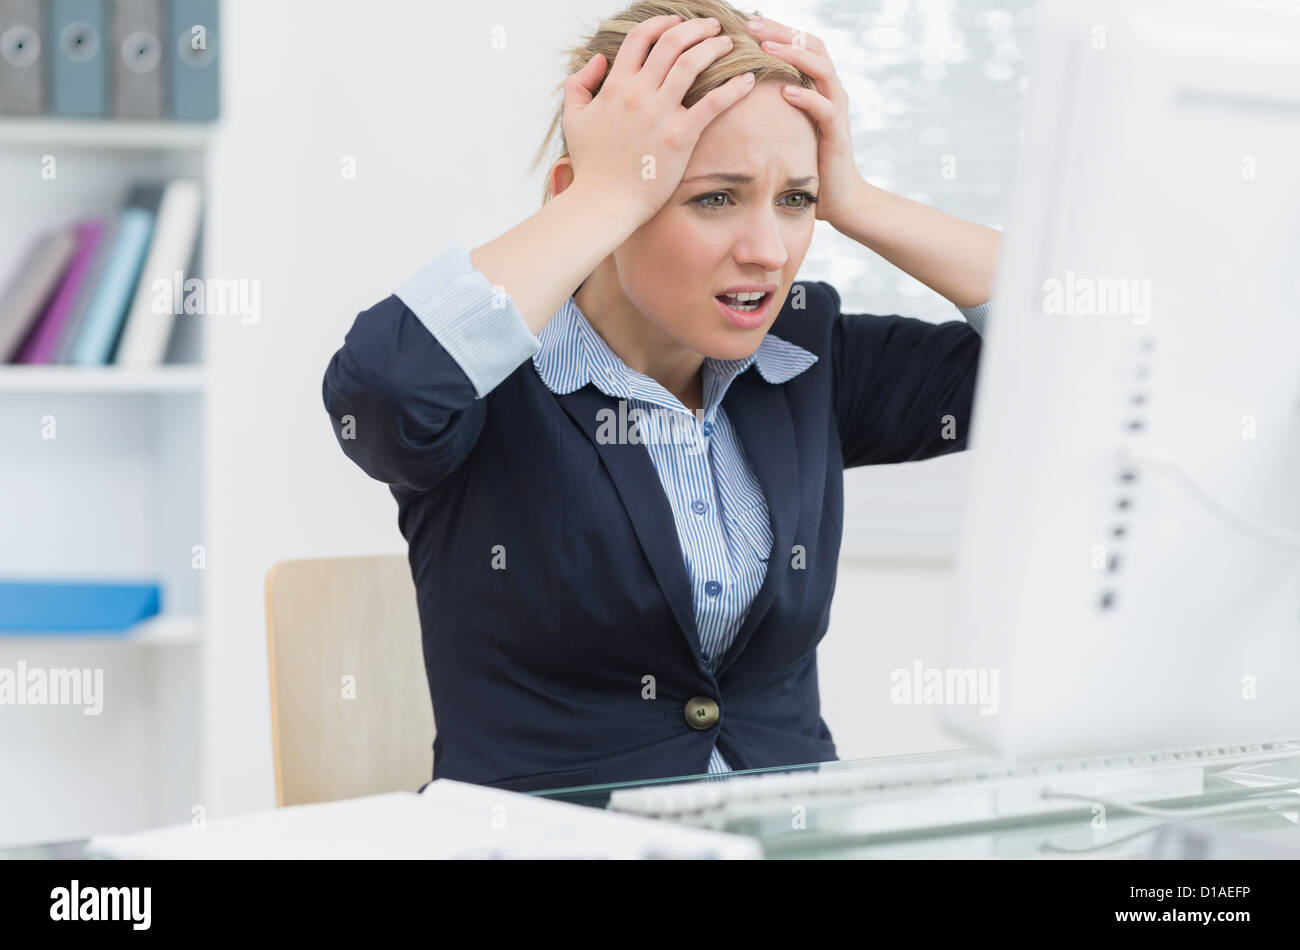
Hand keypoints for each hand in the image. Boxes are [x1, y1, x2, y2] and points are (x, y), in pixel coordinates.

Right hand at [562, 14, 757, 226]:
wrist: (602, 203)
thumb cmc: (591, 166)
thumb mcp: (574, 119)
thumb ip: (579, 84)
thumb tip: (598, 59)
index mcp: (615, 86)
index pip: (641, 38)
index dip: (662, 23)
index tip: (678, 21)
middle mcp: (638, 94)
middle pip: (672, 43)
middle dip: (696, 28)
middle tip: (712, 27)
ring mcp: (660, 114)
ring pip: (692, 64)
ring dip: (715, 47)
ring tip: (728, 45)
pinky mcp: (680, 137)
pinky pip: (713, 103)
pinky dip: (734, 88)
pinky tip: (748, 80)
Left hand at [746, 16, 864, 226]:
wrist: (838, 197)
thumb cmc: (804, 160)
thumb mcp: (783, 125)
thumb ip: (768, 103)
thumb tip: (730, 89)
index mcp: (816, 83)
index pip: (798, 41)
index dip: (773, 28)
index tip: (742, 21)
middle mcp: (830, 89)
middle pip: (810, 44)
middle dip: (780, 32)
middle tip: (749, 26)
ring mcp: (836, 109)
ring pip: (821, 68)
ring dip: (793, 55)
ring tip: (765, 50)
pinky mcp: (838, 133)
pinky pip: (825, 108)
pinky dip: (807, 97)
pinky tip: (786, 92)